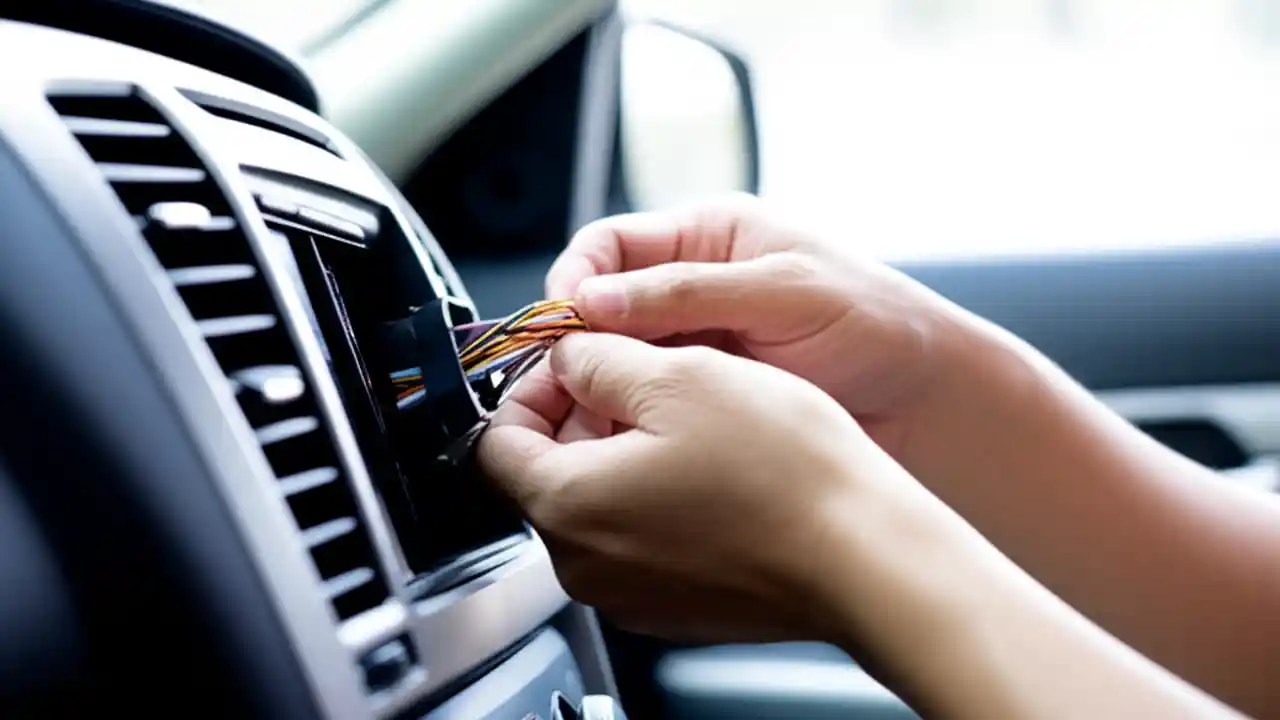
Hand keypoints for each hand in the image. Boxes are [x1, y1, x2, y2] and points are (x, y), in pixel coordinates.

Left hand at [478, 333, 912, 642]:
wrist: (865, 557)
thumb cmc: (782, 473)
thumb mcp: (677, 375)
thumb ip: (597, 359)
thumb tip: (568, 356)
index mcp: (566, 506)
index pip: (497, 442)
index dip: (530, 387)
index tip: (570, 359)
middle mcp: (586, 565)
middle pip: (548, 473)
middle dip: (582, 414)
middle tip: (637, 374)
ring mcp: (631, 594)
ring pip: (599, 504)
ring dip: (624, 451)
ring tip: (687, 412)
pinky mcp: (676, 606)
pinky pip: (642, 538)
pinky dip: (658, 495)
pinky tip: (712, 463)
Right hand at [546, 193, 999, 457]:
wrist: (927, 401)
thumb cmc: (874, 324)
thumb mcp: (782, 293)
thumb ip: (688, 292)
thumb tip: (592, 299)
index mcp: (710, 237)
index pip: (612, 245)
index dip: (576, 278)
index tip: (563, 321)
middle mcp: (694, 287)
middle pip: (604, 307)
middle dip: (577, 341)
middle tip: (561, 381)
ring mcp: (698, 345)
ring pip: (618, 360)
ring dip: (598, 385)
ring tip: (587, 418)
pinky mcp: (707, 396)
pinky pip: (647, 402)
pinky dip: (628, 418)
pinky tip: (623, 439)